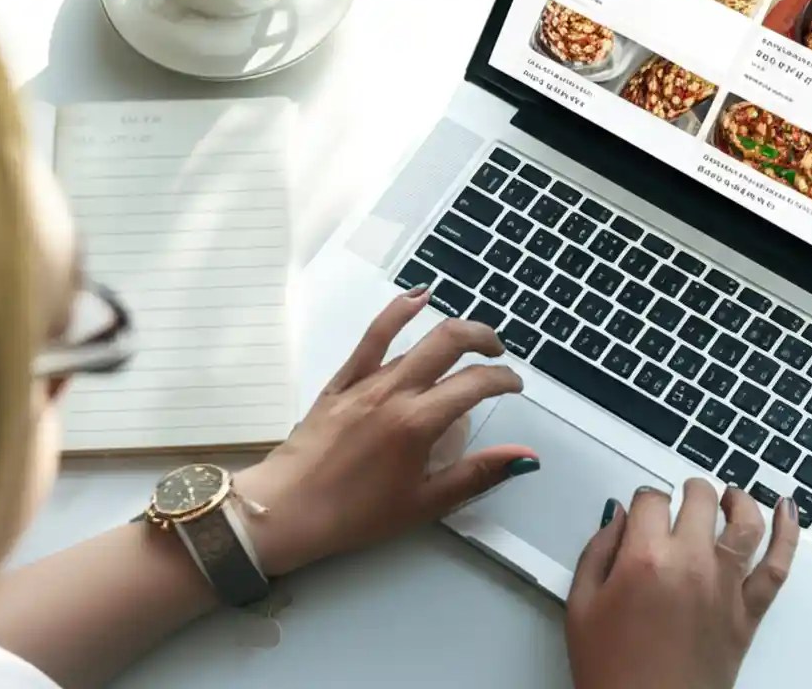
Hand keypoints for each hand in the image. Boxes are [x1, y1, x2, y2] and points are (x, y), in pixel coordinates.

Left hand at [234, 286, 537, 575]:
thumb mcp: (426, 503)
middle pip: (450, 342)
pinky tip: (418, 297)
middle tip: (498, 355)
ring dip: (452, 330)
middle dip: (484, 339)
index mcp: (418, 423)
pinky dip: (397, 313)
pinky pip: (372, 338)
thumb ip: (478, 474)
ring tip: (472, 336)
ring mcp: (365, 383)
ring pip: (417, 337)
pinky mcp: (342, 382)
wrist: (287, 511)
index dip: (504, 380)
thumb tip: (524, 457)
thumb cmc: (356, 515)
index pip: (475, 384)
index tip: (514, 387)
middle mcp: (394, 392)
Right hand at [566, 480, 799, 688]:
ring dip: (737, 500)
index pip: (650, 500)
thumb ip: (597, 552)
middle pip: (699, 500)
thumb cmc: (613, 673)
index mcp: (645, 559)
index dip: (643, 500)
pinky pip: (777, 566)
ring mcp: (725, 587)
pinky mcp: (748, 613)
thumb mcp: (581, 607)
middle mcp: (691, 564)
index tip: (641, 509)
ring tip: (729, 496)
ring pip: (745, 522)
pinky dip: (788, 533)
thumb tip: (616, 519)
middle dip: (688, 491)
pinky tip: (788, 511)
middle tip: (682, 497)